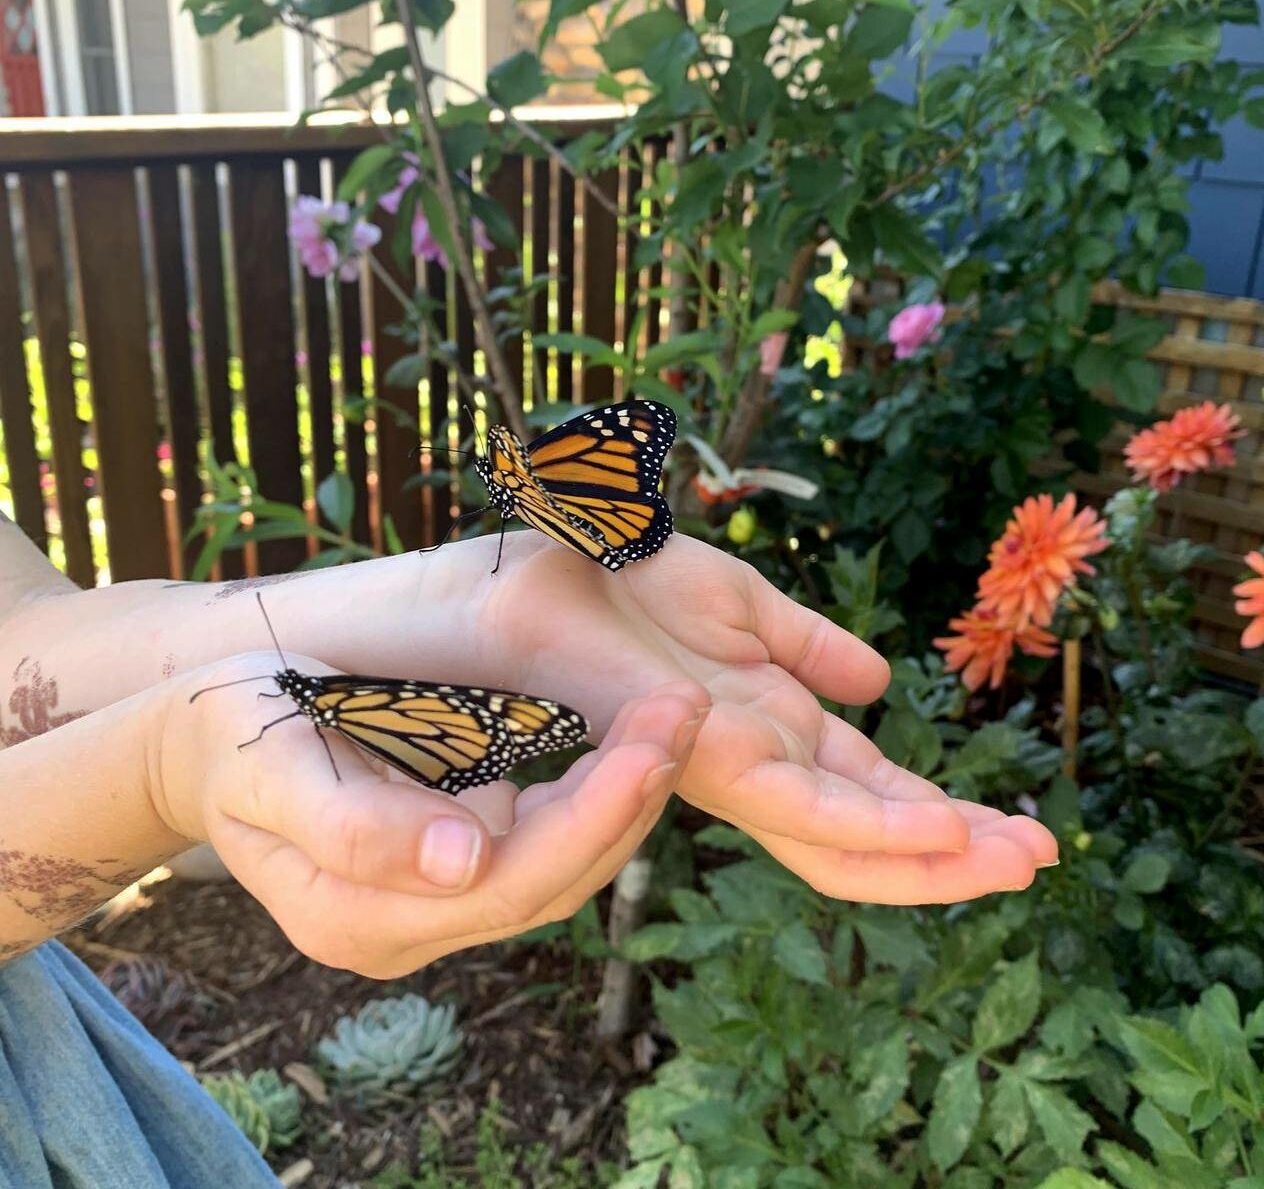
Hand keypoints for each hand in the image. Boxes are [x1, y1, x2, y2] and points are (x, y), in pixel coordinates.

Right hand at [153, 654, 708, 976]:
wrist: (201, 743)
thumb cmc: (232, 738)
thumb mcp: (271, 767)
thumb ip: (355, 829)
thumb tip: (464, 865)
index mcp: (359, 917)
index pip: (512, 884)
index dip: (596, 817)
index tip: (656, 740)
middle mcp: (408, 931)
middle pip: (552, 882)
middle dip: (632, 797)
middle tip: (685, 709)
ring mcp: (431, 908)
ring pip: (559, 867)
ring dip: (627, 794)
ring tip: (673, 715)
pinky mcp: (450, 875)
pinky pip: (543, 846)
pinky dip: (594, 795)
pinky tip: (628, 741)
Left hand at [470, 533, 1058, 903]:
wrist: (560, 557)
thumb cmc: (633, 585)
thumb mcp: (745, 610)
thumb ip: (809, 649)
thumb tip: (882, 684)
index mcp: (777, 728)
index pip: (871, 794)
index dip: (941, 817)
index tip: (1020, 828)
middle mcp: (761, 762)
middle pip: (868, 832)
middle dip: (956, 853)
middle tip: (1043, 858)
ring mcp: (735, 766)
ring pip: (845, 841)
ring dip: (935, 857)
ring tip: (1019, 859)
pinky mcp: (707, 755)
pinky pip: (799, 807)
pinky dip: (876, 826)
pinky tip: (942, 830)